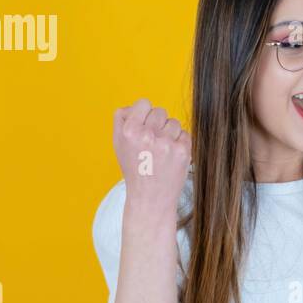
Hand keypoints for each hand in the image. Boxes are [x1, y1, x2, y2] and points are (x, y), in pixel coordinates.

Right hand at [113, 98, 191, 216]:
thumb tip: (134, 105)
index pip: (143, 103)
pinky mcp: (182, 151)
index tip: (143, 125)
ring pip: (173, 122)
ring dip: (169, 133)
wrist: (151, 198)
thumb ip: (122, 119)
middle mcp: (147, 135)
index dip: (144, 113)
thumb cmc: (134, 169)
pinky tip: (170, 156)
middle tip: (152, 142)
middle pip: (160, 111)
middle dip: (157, 124)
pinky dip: (179, 143)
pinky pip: (184, 134)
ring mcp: (167, 143)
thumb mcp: (118, 144)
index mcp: (129, 131)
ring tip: (161, 151)